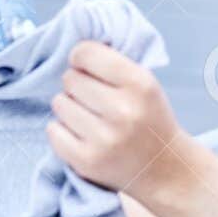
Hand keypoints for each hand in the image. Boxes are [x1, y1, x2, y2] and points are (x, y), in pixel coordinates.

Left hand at [45, 41, 197, 202]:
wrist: (164, 168)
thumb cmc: (149, 119)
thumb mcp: (145, 84)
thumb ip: (112, 63)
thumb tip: (73, 48)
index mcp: (140, 84)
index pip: (86, 53)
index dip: (81, 58)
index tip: (86, 67)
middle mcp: (123, 111)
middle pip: (70, 79)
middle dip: (77, 85)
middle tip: (92, 98)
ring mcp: (104, 139)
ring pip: (59, 103)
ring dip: (69, 107)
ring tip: (89, 117)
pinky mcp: (87, 161)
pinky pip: (53, 130)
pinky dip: (61, 130)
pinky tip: (80, 134)